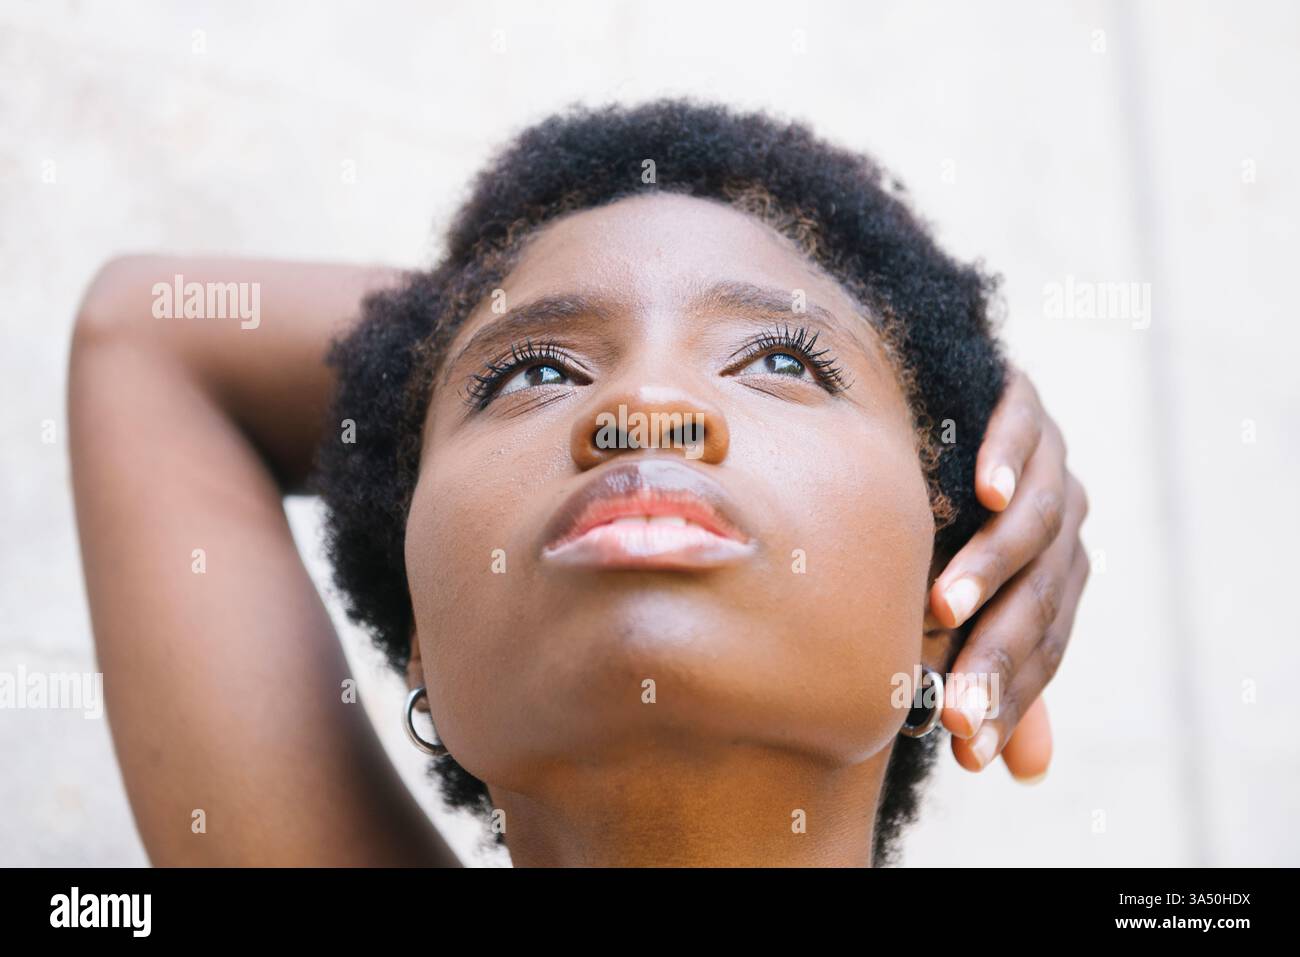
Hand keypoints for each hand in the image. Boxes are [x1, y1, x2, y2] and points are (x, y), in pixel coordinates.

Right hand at [929, 367, 1089, 781]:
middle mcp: (1066, 523)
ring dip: (989, 568)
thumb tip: (1026, 772)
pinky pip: (1024, 433)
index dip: (1008, 700)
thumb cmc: (945, 517)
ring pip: (1033, 523)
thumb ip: (994, 666)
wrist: (946, 403)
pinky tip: (985, 491)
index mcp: (1057, 574)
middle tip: (954, 710)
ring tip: (944, 607)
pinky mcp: (1026, 401)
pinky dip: (1008, 460)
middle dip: (992, 659)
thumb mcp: (964, 598)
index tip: (965, 750)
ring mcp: (1051, 461)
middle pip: (1038, 598)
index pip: (1042, 647)